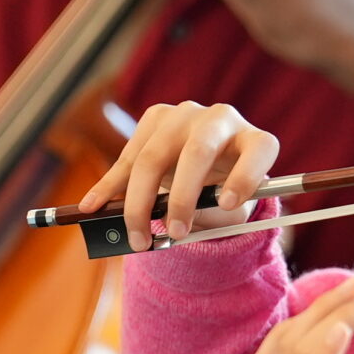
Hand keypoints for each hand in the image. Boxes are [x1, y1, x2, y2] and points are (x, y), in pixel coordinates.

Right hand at [76, 101, 281, 240]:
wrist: (208, 169)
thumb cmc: (223, 192)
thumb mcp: (228, 211)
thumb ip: (210, 218)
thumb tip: (169, 233)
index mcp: (254, 140)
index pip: (260, 149)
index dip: (246, 176)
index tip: (227, 204)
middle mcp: (222, 119)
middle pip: (198, 151)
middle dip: (182, 197)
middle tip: (174, 233)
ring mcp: (186, 115)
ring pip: (153, 156)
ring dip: (139, 202)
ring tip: (137, 237)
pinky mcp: (155, 119)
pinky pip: (129, 157)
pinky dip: (109, 186)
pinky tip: (92, 206)